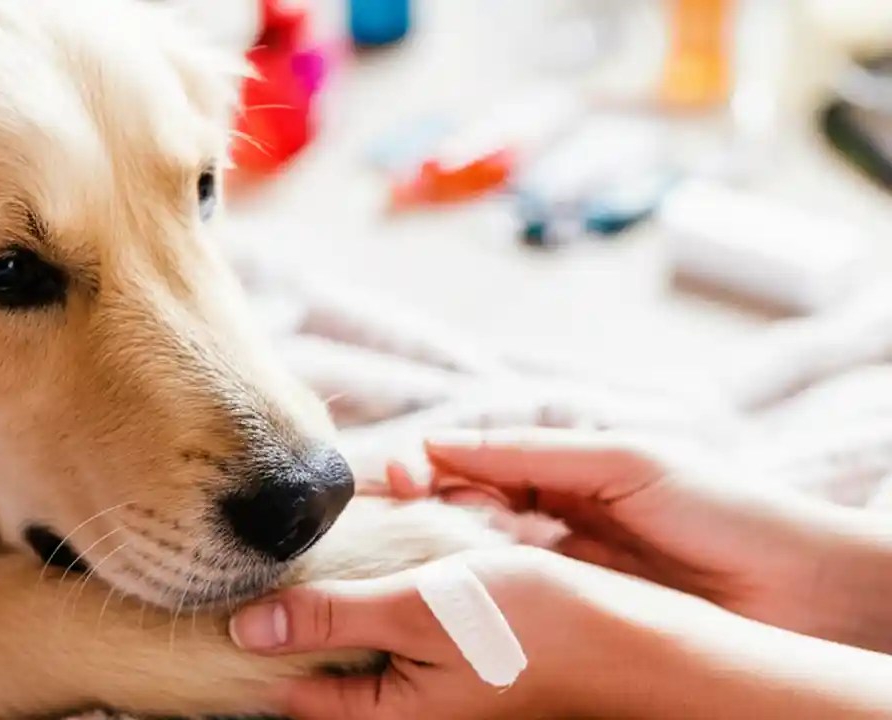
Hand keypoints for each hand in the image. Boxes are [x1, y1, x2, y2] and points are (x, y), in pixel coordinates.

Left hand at [230, 547, 714, 719]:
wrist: (637, 637)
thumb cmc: (532, 627)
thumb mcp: (420, 611)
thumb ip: (333, 616)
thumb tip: (244, 628)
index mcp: (385, 712)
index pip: (292, 685)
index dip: (257, 634)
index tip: (223, 588)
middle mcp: (405, 705)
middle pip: (325, 657)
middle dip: (302, 604)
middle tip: (270, 550)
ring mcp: (434, 680)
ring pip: (364, 633)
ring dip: (347, 589)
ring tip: (330, 540)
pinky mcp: (461, 652)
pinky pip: (404, 621)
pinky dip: (389, 587)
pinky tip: (393, 548)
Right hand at [421, 427, 891, 651]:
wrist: (800, 591)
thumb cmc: (725, 509)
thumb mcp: (624, 461)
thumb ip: (533, 450)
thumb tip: (442, 442)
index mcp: (571, 465)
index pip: (478, 461)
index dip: (432, 466)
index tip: (396, 476)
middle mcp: (559, 514)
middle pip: (468, 509)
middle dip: (425, 511)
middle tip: (394, 519)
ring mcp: (564, 566)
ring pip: (481, 554)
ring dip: (444, 553)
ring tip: (416, 555)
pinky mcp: (574, 610)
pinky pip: (513, 596)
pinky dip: (479, 592)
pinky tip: (456, 591)